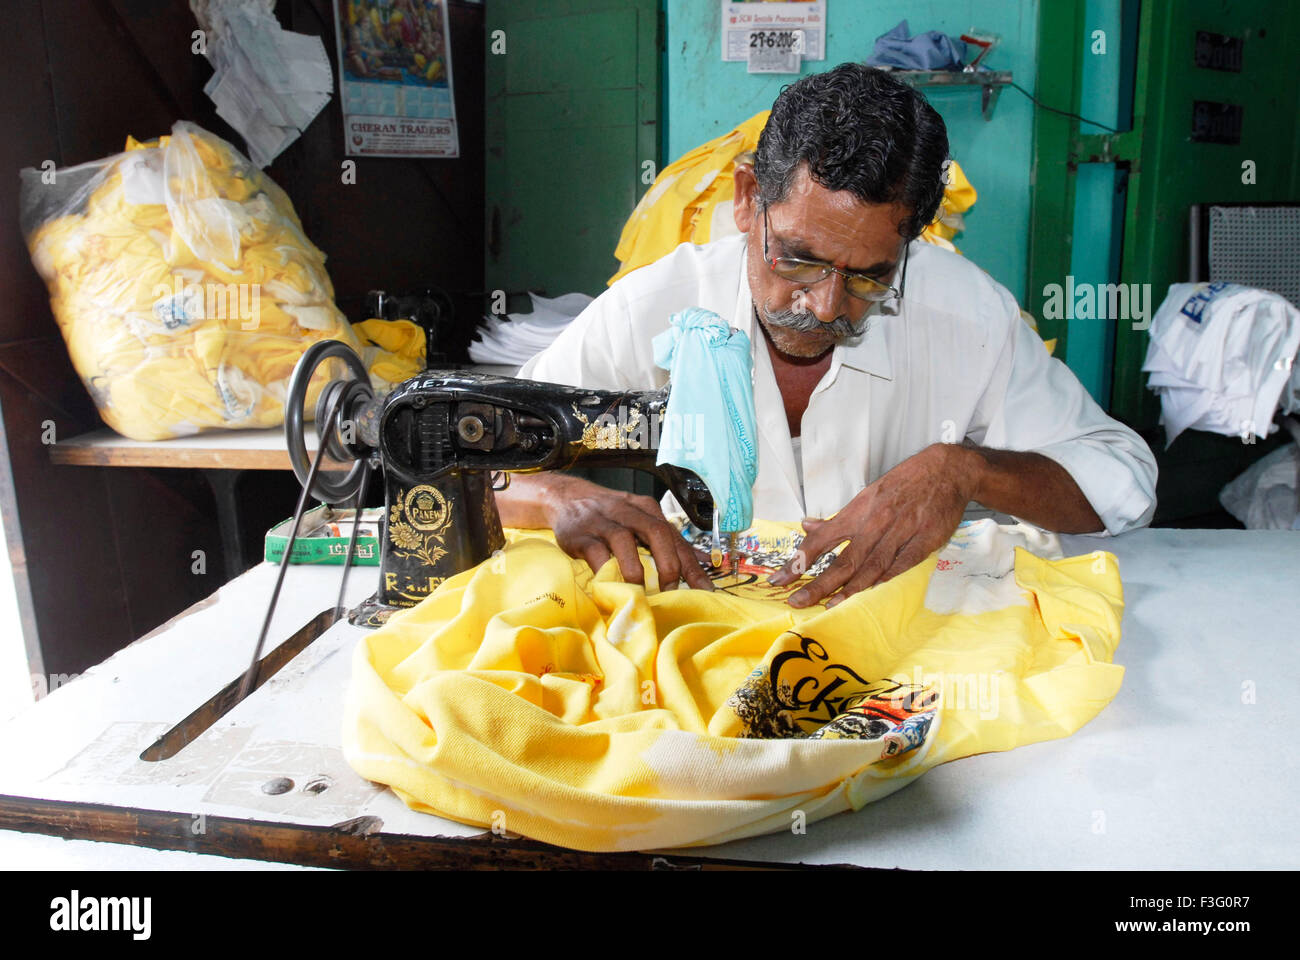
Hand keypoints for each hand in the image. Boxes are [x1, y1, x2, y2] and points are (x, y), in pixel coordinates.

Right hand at [542, 475, 713, 591]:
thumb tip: (705, 562)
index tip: (705, 591)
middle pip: (657, 533)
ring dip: (636, 572)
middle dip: (668, 565)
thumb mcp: (640, 519)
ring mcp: (603, 521)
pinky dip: (606, 573)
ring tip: (641, 594)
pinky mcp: (581, 535)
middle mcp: (629, 511)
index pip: (676, 537)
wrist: (566, 498)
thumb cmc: (610, 515)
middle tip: (671, 591)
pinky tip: (612, 587)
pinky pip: (597, 555)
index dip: (693, 566)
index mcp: (648, 509)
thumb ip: (669, 540)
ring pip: (625, 542)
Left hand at [769, 443, 975, 607]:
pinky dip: (883, 582)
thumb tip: (806, 526)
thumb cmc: (904, 483)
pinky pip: (900, 567)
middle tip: (796, 601)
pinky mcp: (924, 542)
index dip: (799, 560)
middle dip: (818, 584)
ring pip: (871, 567)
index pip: (822, 539)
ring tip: (827, 607)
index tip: (779, 578)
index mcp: (859, 510)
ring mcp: (901, 533)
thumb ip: (838, 518)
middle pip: (844, 560)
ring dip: (848, 590)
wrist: (947, 471)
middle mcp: (876, 522)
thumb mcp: (867, 495)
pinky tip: (867, 597)